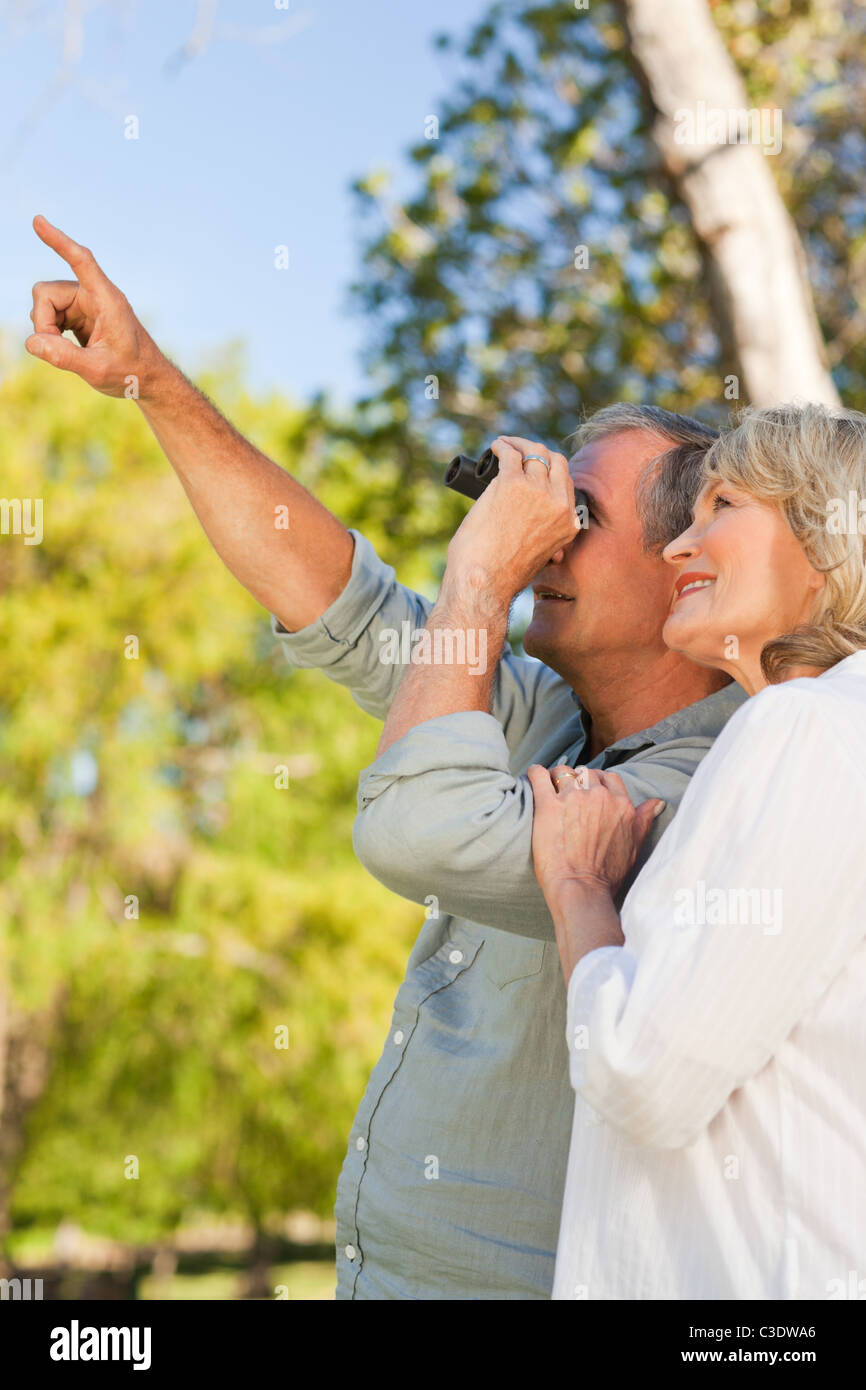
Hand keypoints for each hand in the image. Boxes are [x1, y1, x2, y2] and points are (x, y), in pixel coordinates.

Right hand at [25, 215, 162, 397]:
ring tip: (67, 353)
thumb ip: (64, 357)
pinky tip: (66, 347)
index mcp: (107, 300)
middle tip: (54, 349)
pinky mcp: (77, 314)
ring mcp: (83, 303)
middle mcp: (93, 295)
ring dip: (46, 329)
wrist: (146, 377)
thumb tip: (32, 342)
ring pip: (43, 305)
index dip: (59, 242)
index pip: (81, 261)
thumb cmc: (130, 372)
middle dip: (42, 322)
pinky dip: (49, 332)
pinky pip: (48, 315)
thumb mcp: (97, 370)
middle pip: (45, 292)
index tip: (38, 222)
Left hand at [440, 436, 580, 610]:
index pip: (566, 482)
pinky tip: (496, 446)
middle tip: (520, 453)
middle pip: (555, 461)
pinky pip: (510, 453)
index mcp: (568, 523)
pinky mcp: (511, 483)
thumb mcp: (540, 559)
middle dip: (538, 452)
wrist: (484, 582)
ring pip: (534, 452)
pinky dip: (502, 446)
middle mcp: (558, 504)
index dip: (549, 471)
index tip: (534, 469)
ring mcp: (536, 491)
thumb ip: (549, 546)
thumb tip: (552, 548)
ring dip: (518, 445)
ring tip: (504, 446)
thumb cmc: (503, 575)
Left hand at [527, 764, 663, 905]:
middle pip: (586, 773)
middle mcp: (599, 797)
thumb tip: (657, 802)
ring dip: (557, 778)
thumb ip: (643, 820)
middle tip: (568, 795)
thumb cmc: (607, 874)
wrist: (581, 889)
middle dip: (578, 780)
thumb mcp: (634, 846)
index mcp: (621, 805)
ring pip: (563, 772)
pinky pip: (539, 776)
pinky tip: (533, 777)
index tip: (588, 791)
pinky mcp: (548, 805)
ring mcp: (573, 798)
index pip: (609, 778)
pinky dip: (535, 774)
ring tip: (550, 788)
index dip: (597, 782)